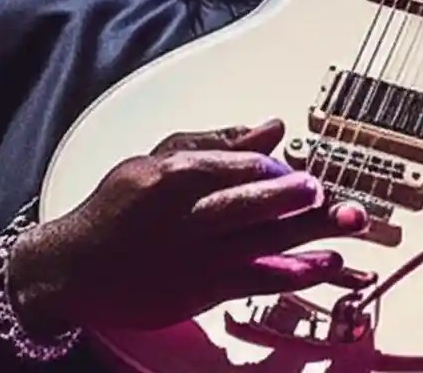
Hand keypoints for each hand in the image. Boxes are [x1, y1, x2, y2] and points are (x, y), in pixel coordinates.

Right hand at [12, 120, 371, 331]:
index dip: (274, 167)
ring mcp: (193, 259)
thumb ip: (215, 143)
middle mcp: (183, 219)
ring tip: (347, 227)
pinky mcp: (200, 292)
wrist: (75, 269)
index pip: (233, 167)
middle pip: (247, 205)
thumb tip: (271, 129)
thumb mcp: (156, 160)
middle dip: (291, 199)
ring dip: (308, 236)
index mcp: (170, 177)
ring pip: (259, 245)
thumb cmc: (120, 208)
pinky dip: (292, 274)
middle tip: (325, 191)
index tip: (302, 166)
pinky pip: (256, 281)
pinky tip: (323, 265)